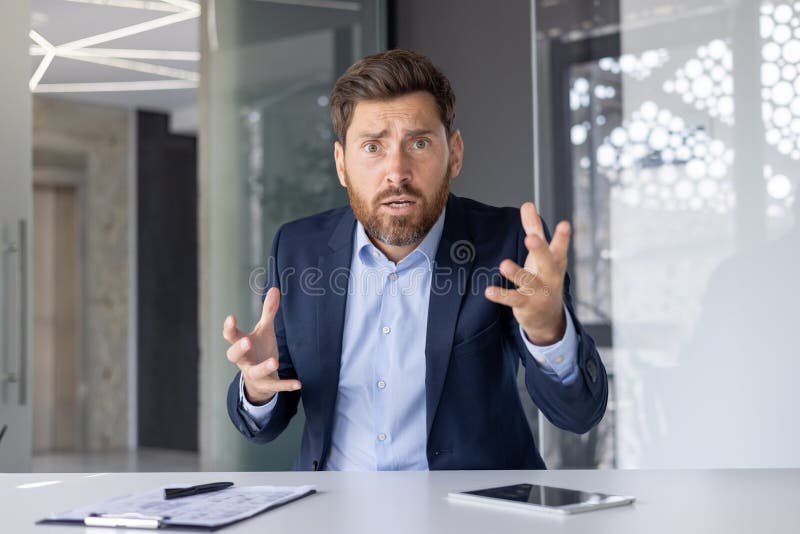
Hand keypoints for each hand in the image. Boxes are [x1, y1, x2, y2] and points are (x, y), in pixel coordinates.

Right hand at [223, 287, 300, 404]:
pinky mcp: (268, 385)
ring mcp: (255, 374)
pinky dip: (286, 385)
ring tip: (274, 362)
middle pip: (234, 356)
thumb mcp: (264, 330)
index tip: (231, 317)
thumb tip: (275, 288)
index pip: (230, 336)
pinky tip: (298, 383)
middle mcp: (245, 360)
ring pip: (255, 373)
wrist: (260, 381)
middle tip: (247, 340)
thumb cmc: (259, 349)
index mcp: (242, 345)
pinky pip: (276, 386)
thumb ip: (268, 312)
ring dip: (264, 367)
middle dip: (239, 348)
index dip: (229, 328)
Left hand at [484, 202, 569, 344]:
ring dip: (517, 273)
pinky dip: (501, 295)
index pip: (559, 248)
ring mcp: (539, 292)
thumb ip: (534, 228)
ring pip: (529, 282)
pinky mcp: (526, 305)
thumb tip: (527, 204)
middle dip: (540, 250)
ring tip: (504, 264)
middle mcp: (550, 277)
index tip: (564, 224)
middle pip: (547, 262)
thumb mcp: (541, 254)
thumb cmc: (544, 277)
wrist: (548, 317)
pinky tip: (488, 291)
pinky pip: (513, 300)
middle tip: (530, 238)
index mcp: (555, 262)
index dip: (562, 237)